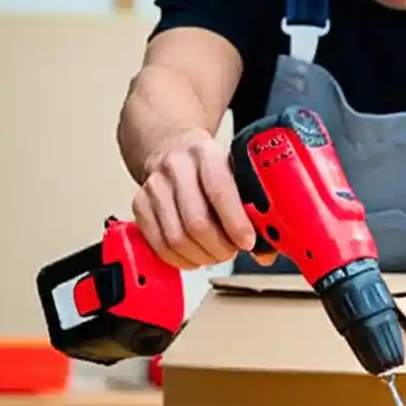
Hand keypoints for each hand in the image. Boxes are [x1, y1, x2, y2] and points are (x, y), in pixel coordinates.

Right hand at [132, 128, 273, 269]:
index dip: (236, 224)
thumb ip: (253, 206)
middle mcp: (176, 167)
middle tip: (232, 251)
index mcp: (207, 154)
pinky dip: (179, 259)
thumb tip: (267, 250)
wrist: (171, 146)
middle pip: (196, 222)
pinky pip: (157, 244)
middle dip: (220, 247)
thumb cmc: (210, 164)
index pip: (220, 192)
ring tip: (216, 255)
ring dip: (201, 256)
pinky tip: (194, 257)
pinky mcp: (139, 204)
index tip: (247, 242)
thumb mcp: (236, 171)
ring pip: (176, 238)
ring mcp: (154, 186)